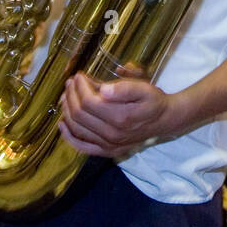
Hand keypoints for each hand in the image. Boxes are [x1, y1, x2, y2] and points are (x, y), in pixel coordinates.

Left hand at [58, 64, 174, 157]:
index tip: (79, 75)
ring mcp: (108, 145)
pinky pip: (82, 146)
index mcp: (121, 117)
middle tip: (71, 82)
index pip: (89, 102)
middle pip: (80, 114)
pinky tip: (62, 124)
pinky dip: (69, 136)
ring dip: (67, 110)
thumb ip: (125, 88)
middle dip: (71, 95)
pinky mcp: (107, 151)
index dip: (80, 87)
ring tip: (66, 95)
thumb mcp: (144, 88)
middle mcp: (112, 134)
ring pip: (77, 128)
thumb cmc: (153, 101)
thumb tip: (103, 89)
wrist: (164, 121)